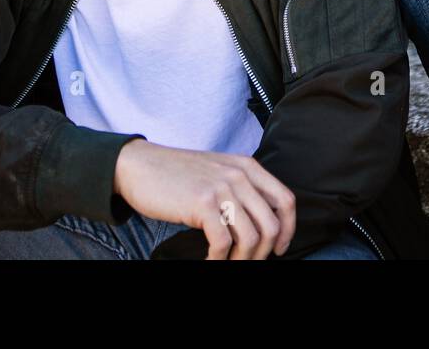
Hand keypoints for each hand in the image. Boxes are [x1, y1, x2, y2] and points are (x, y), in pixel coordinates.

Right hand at [113, 139, 295, 259]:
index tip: (279, 248)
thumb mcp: (218, 171)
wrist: (140, 165)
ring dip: (241, 260)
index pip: (286, 200)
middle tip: (248, 261)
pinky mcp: (202, 203)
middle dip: (263, 252)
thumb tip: (262, 225)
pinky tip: (210, 261)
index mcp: (248, 166)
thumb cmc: (178, 175)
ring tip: (227, 264)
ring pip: (250, 237)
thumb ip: (241, 188)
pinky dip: (218, 260)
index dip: (288, 229)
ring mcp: (221, 188)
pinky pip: (222, 243)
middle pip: (271, 224)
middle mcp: (239, 175)